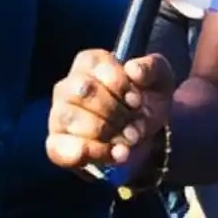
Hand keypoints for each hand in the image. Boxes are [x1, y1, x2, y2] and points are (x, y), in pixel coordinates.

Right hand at [46, 50, 174, 169]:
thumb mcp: (160, 78)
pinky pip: (58, 147)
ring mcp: (59, 114)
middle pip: (84, 91)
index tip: (137, 101)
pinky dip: (88, 153)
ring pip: (71, 118)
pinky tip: (112, 154)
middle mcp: (68, 85)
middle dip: (115, 112)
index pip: (96, 67)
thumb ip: (152, 67)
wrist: (147, 136)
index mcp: (90, 63)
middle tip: (135, 125)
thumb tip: (134, 70)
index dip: (120, 85)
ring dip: (106, 133)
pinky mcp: (57, 143)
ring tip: (128, 141)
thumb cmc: (148, 98)